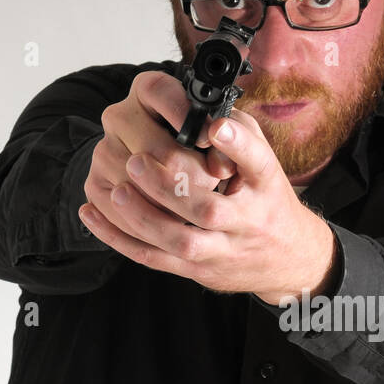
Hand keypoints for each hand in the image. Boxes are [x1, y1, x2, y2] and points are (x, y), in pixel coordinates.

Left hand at [80, 88, 338, 303]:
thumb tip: (204, 112)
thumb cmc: (267, 198)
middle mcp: (248, 222)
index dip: (237, 144)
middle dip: (170, 187)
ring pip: (180, 242)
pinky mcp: (199, 271)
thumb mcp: (265, 161)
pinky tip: (94, 214)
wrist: (288, 258)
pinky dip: (121, 239)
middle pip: (208, 211)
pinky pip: (155, 259)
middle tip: (137, 160)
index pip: (257, 163)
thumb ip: (240, 134)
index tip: (214, 127)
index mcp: (266, 187)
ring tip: (118, 191)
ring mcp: (222, 251)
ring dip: (144, 218)